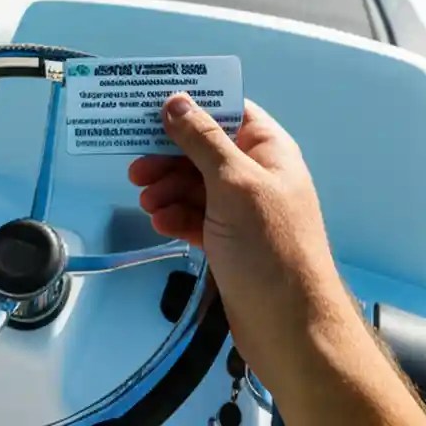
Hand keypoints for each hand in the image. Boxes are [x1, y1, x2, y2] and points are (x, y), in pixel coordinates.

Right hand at [129, 95, 340, 392]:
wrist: (289, 324)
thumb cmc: (268, 245)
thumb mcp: (234, 183)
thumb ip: (203, 140)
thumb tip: (176, 101)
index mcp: (268, 150)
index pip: (229, 111)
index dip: (193, 105)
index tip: (151, 106)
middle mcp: (256, 175)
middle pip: (205, 149)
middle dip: (169, 156)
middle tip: (136, 168)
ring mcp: (242, 210)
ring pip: (195, 185)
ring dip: (168, 189)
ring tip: (146, 202)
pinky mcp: (228, 241)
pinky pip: (195, 217)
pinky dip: (176, 217)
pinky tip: (161, 224)